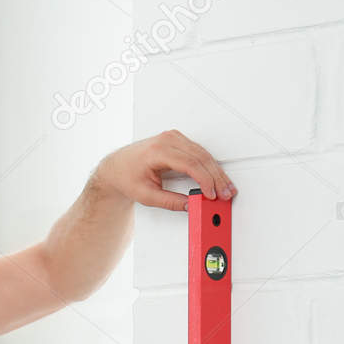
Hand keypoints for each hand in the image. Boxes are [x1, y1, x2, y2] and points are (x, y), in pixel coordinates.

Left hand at [93, 129, 235, 211]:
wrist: (116, 167)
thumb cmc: (126, 176)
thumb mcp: (145, 195)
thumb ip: (169, 201)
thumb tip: (190, 205)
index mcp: (158, 151)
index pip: (190, 164)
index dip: (205, 180)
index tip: (212, 194)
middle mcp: (168, 140)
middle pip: (201, 158)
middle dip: (216, 178)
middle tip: (226, 193)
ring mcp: (174, 138)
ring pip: (204, 154)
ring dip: (216, 172)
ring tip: (225, 188)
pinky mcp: (178, 140)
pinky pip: (199, 152)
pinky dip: (209, 165)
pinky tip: (216, 177)